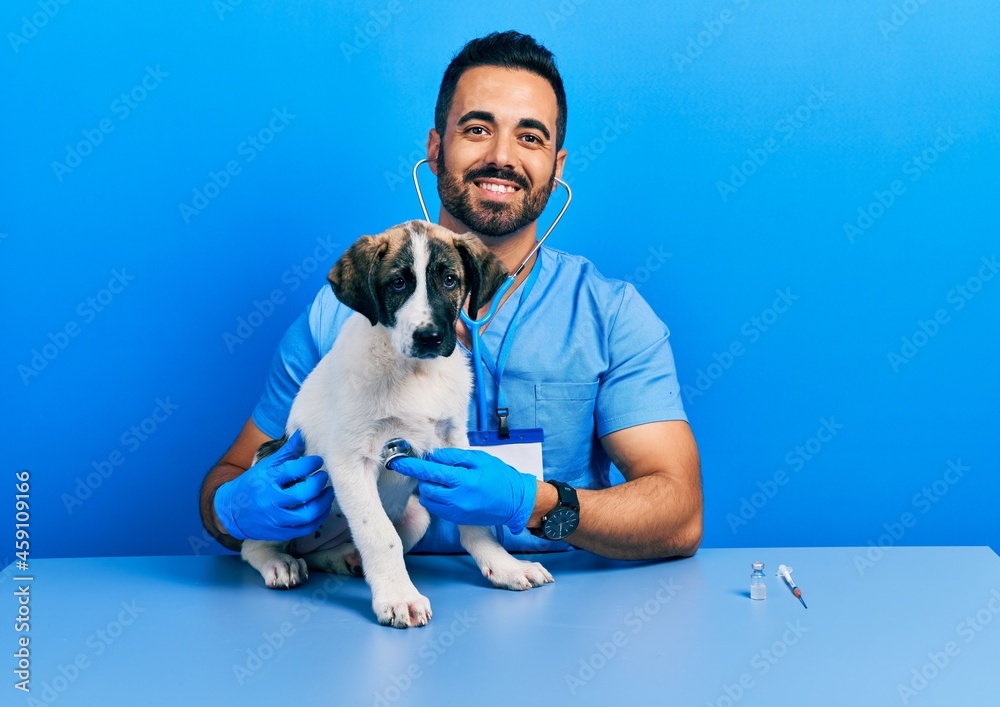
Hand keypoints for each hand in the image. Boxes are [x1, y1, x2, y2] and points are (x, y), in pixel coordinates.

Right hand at [214, 430, 333, 541]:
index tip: (318, 461)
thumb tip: (301, 434)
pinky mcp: (280, 533)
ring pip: (306, 515)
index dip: (310, 464)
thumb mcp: (266, 466)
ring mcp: (276, 519)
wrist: (231, 511)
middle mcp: (270, 501)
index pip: (292, 471)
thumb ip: (286, 452)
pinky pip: (305, 528)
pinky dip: (318, 518)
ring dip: (323, 503)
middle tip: (323, 476)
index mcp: (267, 480)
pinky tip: (322, 508)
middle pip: (302, 494)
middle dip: (318, 484)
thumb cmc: (253, 484)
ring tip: (328, 492)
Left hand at [389, 448, 536, 533]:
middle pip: (426, 486)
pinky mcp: (456, 519)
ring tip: (442, 480)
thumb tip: (433, 456)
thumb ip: (454, 457)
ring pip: (429, 499)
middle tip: (434, 468)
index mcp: (463, 480)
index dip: (411, 466)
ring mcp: (456, 512)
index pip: (430, 471)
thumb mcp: (479, 459)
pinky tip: (447, 491)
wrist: (514, 502)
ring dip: (429, 487)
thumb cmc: (499, 476)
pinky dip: (435, 498)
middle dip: (424, 476)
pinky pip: (436, 508)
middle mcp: (457, 499)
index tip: (397, 462)